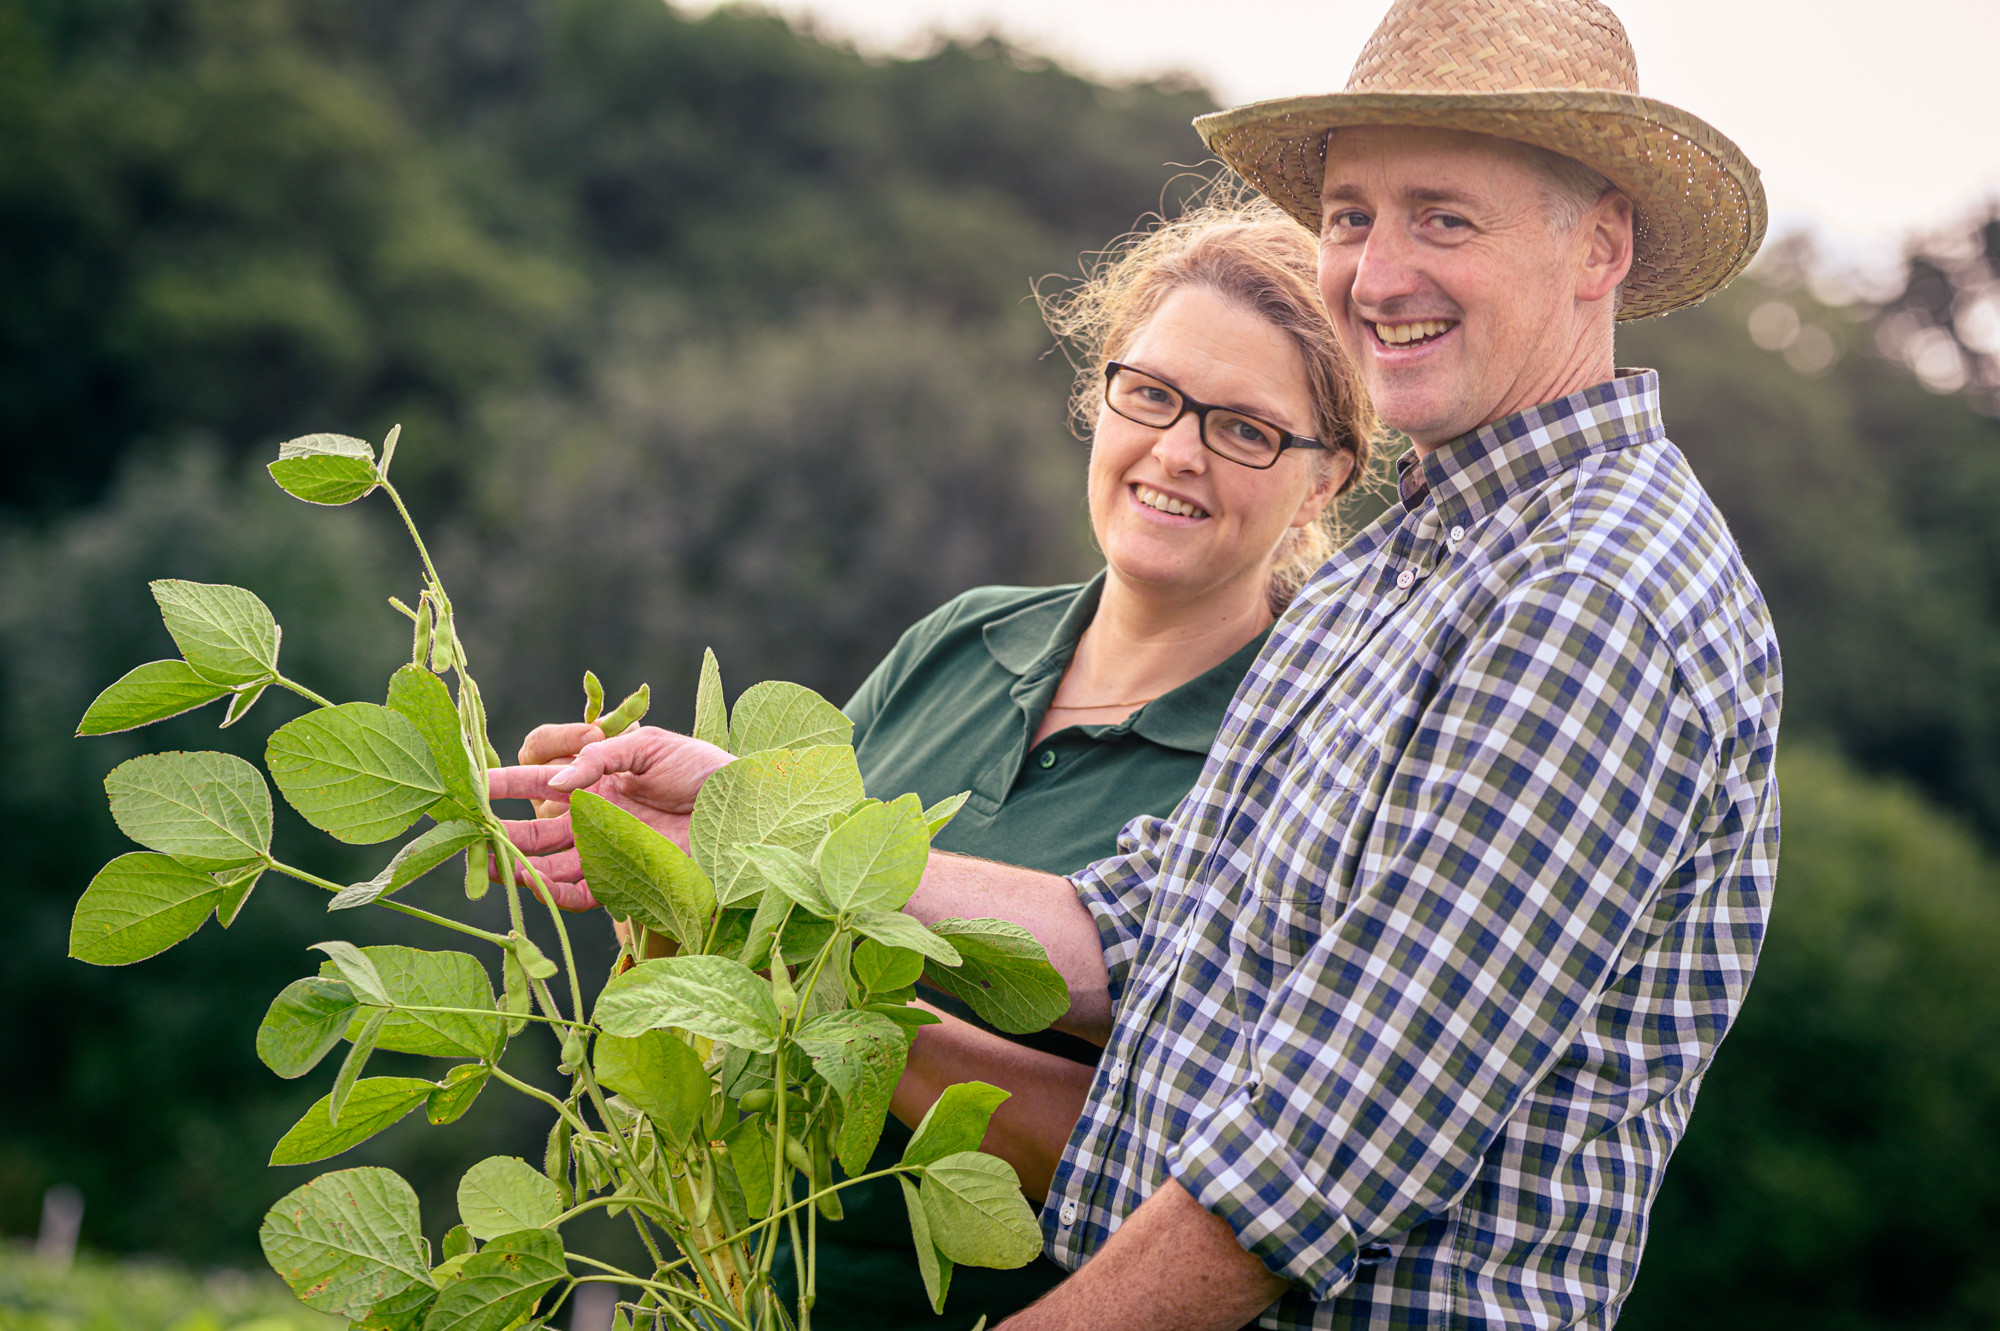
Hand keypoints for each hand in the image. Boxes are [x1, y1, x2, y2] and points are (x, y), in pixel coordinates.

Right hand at [486, 726, 732, 909]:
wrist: (748, 807)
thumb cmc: (702, 768)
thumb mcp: (649, 746)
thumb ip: (600, 757)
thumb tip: (556, 784)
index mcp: (596, 778)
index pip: (538, 778)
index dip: (505, 782)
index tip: (474, 783)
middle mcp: (594, 816)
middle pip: (534, 825)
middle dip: (499, 828)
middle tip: (467, 830)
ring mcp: (606, 849)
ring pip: (548, 861)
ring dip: (516, 864)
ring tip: (486, 861)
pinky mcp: (624, 879)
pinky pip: (579, 890)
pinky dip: (552, 891)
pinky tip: (529, 885)